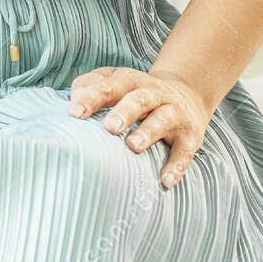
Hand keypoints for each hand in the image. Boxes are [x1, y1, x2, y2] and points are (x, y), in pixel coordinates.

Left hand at [66, 66, 210, 189]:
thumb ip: (90, 87)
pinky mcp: (190, 135)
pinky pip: (185, 151)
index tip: (74, 113)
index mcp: (130, 81)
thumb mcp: (114, 82)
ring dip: (148, 132)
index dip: (91, 98)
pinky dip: (176, 166)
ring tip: (132, 146)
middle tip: (109, 127)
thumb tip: (72, 103)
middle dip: (124, 112)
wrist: (185, 95)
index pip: (109, 86)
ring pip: (162, 119)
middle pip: (139, 99)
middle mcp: (154, 94)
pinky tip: (165, 181)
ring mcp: (174, 113)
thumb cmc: (134, 93)